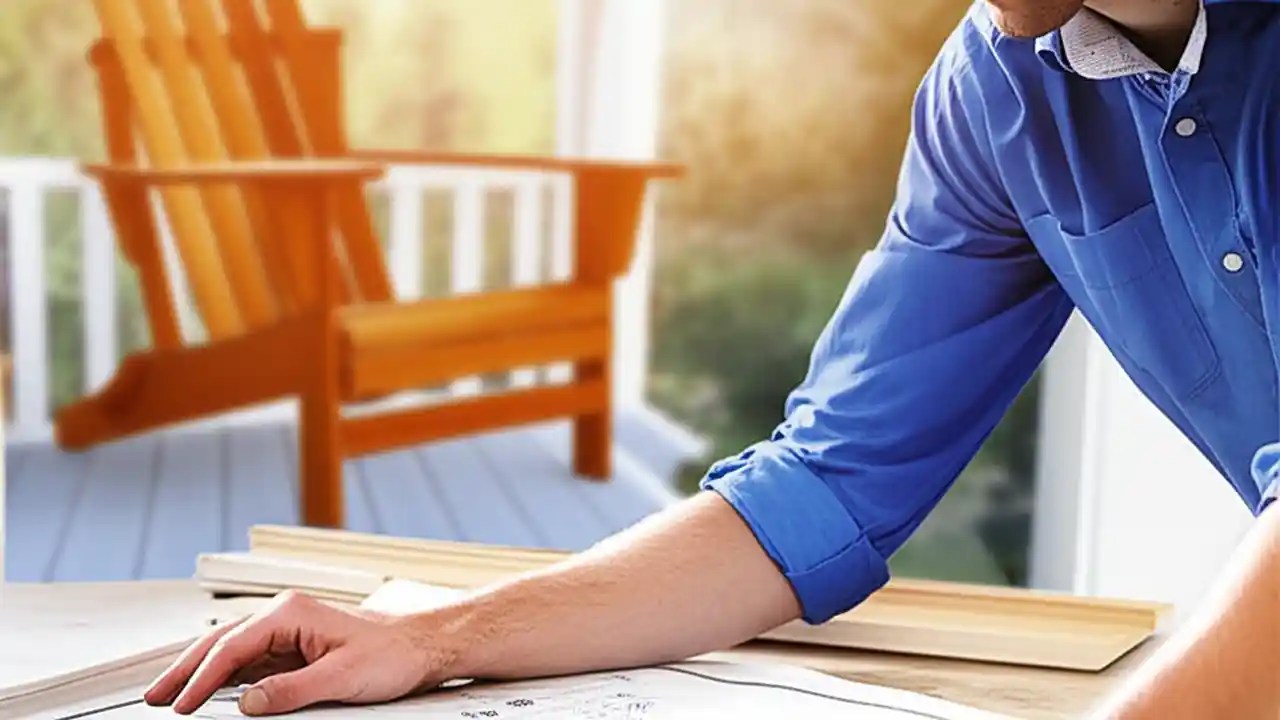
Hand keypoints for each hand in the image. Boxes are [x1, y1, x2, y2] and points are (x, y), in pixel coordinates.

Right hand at [145, 590, 459, 715]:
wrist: (419, 647)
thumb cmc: (392, 653)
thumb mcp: (342, 677)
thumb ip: (291, 690)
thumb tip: (248, 702)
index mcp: (291, 613)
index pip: (232, 648)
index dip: (201, 679)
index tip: (181, 705)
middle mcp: (284, 616)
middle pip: (220, 643)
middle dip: (184, 670)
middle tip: (154, 697)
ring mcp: (286, 631)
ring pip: (229, 651)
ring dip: (199, 672)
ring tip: (170, 695)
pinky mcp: (293, 648)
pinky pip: (248, 662)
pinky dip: (223, 677)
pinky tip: (208, 693)